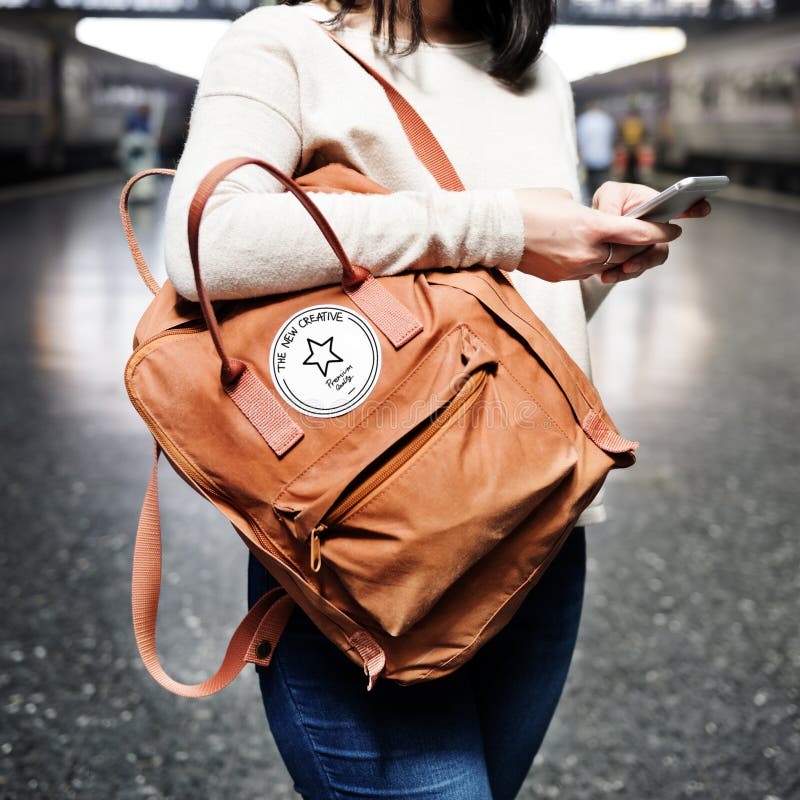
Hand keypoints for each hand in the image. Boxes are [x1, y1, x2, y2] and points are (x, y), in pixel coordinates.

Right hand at [512, 187, 682, 282]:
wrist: (495, 231)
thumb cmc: (527, 207)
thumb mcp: (565, 200)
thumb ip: (589, 215)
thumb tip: (596, 225)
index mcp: (592, 226)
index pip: (639, 232)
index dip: (661, 232)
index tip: (674, 229)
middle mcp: (588, 251)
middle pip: (627, 254)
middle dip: (640, 246)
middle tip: (649, 237)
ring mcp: (574, 268)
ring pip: (608, 266)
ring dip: (616, 256)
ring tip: (618, 244)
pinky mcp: (561, 277)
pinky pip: (587, 272)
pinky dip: (593, 262)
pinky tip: (589, 251)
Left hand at [592, 181, 711, 282]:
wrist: (594, 224)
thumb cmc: (609, 202)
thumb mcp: (608, 194)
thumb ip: (612, 205)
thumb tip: (613, 219)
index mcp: (656, 207)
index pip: (681, 207)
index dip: (694, 207)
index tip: (703, 207)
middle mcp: (656, 228)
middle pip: (664, 242)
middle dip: (654, 252)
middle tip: (644, 252)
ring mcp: (646, 246)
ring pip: (650, 260)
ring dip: (638, 265)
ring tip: (623, 268)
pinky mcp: (633, 260)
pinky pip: (633, 270)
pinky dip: (621, 274)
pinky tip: (608, 275)